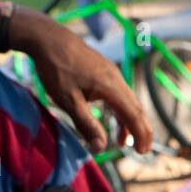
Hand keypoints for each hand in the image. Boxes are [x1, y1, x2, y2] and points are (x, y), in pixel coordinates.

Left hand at [10, 8, 152, 153]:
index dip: (140, 135)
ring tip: (123, 142)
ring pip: (129, 100)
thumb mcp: (69, 101)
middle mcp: (117, 79)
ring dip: (129, 121)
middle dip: (141, 130)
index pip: (133, 115)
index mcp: (111, 87)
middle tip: (142, 151)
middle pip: (137, 108)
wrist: (48, 38)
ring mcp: (111, 73)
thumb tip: (101, 149)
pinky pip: (120, 93)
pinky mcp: (104, 71)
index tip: (141, 152)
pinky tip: (112, 118)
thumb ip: (87, 125)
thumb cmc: (56, 69)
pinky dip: (121, 110)